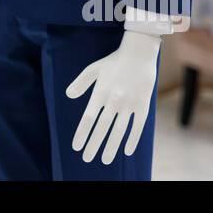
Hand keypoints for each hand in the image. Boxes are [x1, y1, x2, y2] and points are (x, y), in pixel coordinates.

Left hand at [65, 29, 160, 163]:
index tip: (76, 147)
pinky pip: (138, 126)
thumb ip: (81, 83)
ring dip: (111, 147)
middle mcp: (114, 100)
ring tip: (105, 161)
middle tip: (86, 159)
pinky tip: (127, 151)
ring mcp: (130, 103)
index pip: (88, 118)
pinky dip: (132, 139)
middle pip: (102, 128)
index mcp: (100, 93)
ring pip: (119, 131)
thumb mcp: (94, 69)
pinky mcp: (143, 104)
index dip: (82, 134)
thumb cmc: (114, 61)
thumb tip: (68, 95)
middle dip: (94, 146)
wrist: (139, 52)